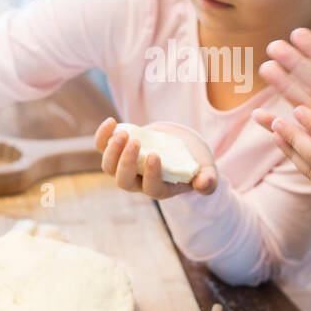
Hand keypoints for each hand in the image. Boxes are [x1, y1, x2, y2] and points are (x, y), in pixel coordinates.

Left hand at [94, 117, 217, 199]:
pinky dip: (103, 136)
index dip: (151, 175)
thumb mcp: (206, 169)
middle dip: (126, 163)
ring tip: (123, 133)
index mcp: (160, 188)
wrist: (181, 144)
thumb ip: (207, 180)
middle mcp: (139, 182)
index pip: (151, 188)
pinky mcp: (119, 149)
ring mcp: (126, 166)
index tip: (155, 155)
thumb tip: (204, 184)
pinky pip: (103, 147)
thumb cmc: (195, 160)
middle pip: (124, 181)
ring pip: (109, 166)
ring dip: (112, 150)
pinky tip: (111, 121)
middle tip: (135, 142)